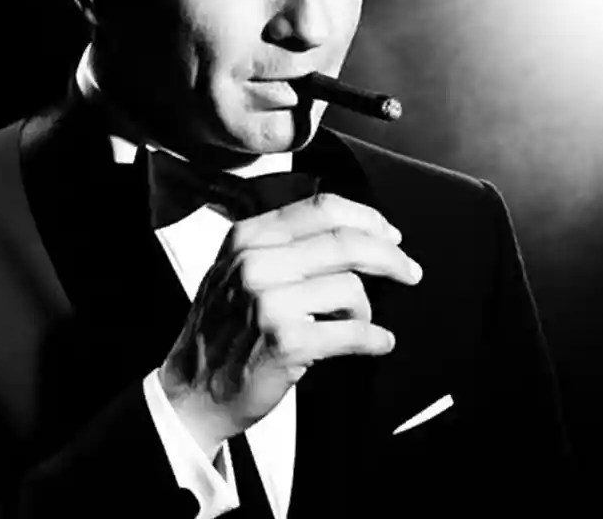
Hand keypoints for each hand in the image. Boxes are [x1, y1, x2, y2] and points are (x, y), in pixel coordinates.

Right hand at [159, 192, 422, 456]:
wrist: (193, 393)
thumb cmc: (221, 334)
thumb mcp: (235, 271)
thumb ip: (282, 245)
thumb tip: (354, 230)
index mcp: (247, 238)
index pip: (321, 209)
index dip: (367, 219)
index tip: (389, 234)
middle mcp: (255, 264)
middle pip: (346, 242)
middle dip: (390, 256)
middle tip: (410, 271)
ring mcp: (269, 302)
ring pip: (352, 289)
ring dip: (368, 311)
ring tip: (360, 324)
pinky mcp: (287, 342)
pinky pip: (353, 333)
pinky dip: (374, 340)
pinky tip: (377, 343)